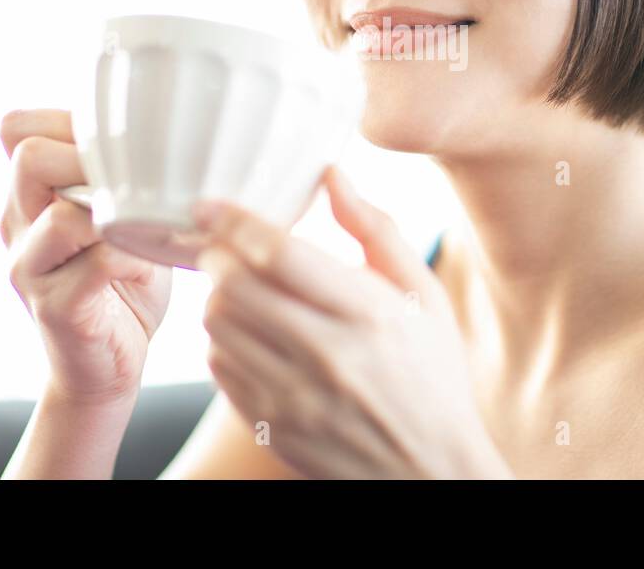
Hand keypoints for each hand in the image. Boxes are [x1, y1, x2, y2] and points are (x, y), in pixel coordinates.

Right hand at [0, 108, 172, 405]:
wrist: (107, 366)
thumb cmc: (124, 280)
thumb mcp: (122, 215)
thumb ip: (121, 175)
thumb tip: (173, 125)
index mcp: (28, 195)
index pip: (17, 129)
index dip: (68, 122)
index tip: (118, 143)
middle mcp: (16, 224)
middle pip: (29, 157)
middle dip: (90, 157)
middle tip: (134, 181)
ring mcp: (29, 267)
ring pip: (60, 214)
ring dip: (118, 212)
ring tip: (146, 225)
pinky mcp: (54, 306)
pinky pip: (96, 262)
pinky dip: (135, 256)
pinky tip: (151, 264)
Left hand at [190, 165, 511, 478]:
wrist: (431, 471)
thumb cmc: (432, 375)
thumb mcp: (423, 294)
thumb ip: (375, 229)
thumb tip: (332, 173)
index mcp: (368, 313)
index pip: (279, 253)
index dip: (234, 221)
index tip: (210, 204)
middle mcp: (327, 355)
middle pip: (234, 287)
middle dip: (219, 256)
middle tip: (225, 247)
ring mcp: (294, 397)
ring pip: (218, 327)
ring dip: (219, 298)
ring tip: (241, 291)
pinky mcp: (271, 427)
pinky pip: (219, 370)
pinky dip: (223, 343)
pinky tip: (251, 336)